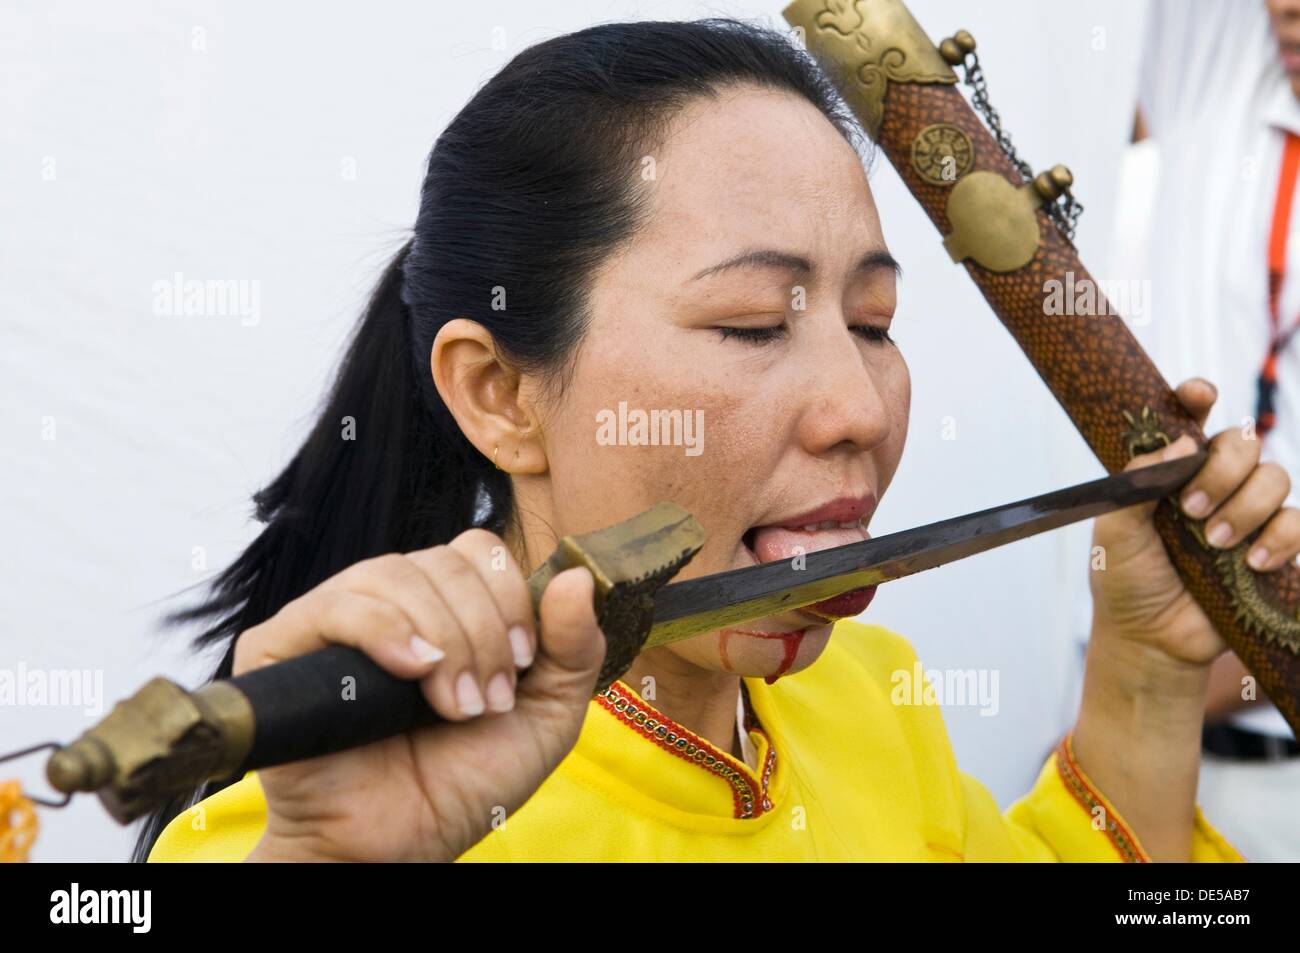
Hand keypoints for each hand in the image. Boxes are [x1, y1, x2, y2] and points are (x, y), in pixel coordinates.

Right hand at [236, 529, 605, 861]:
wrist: (400, 846)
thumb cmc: (464, 783)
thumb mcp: (546, 716)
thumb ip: (575, 649)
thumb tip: (580, 577)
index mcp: (446, 604)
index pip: (479, 550)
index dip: (509, 599)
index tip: (521, 666)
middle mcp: (389, 601)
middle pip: (445, 560)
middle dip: (482, 633)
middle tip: (485, 702)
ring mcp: (332, 618)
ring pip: (395, 575)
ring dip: (444, 641)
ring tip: (451, 708)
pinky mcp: (282, 646)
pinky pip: (336, 605)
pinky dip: (386, 632)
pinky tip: (413, 672)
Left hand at [1089, 378, 1299, 668]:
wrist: (1150, 638)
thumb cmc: (1125, 580)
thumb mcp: (1113, 531)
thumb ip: (1135, 484)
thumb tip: (1178, 444)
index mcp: (1170, 470)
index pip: (1190, 419)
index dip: (1197, 396)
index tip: (1198, 394)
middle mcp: (1212, 483)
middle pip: (1243, 441)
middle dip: (1223, 469)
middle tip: (1192, 510)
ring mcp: (1246, 512)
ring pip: (1276, 477)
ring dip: (1248, 506)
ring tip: (1215, 544)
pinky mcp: (1273, 547)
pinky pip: (1299, 522)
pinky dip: (1282, 537)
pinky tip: (1252, 562)